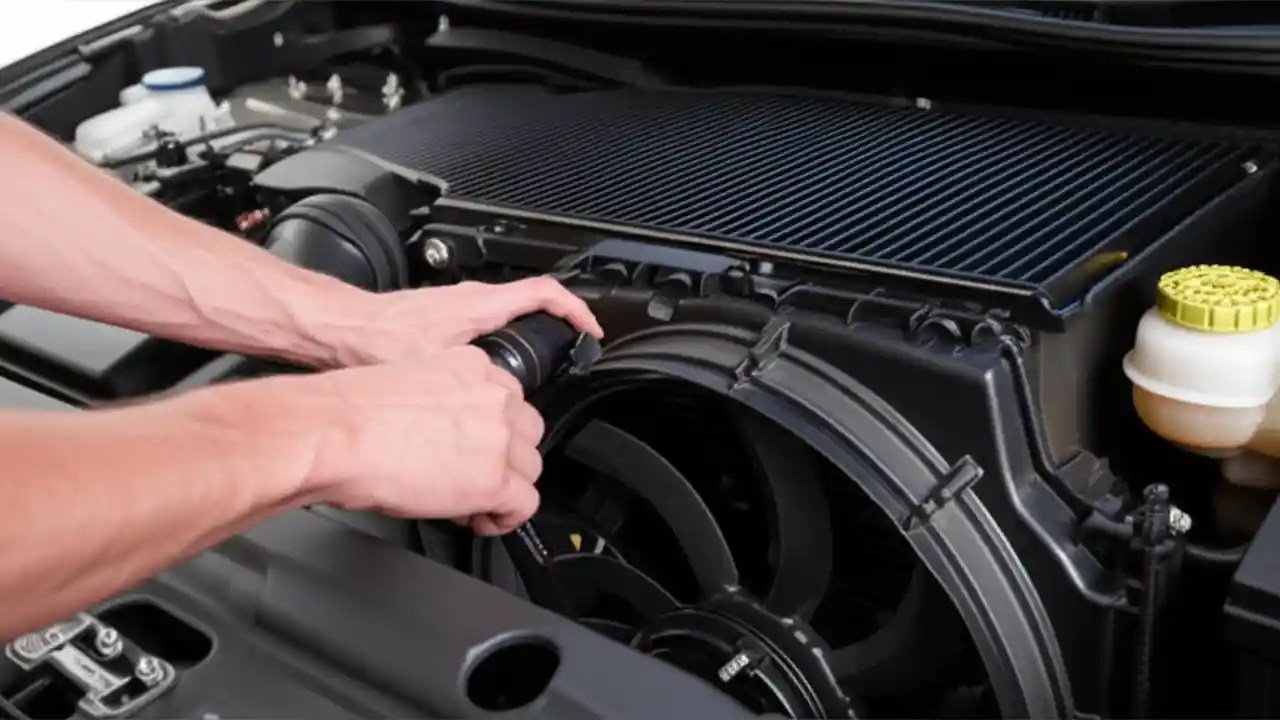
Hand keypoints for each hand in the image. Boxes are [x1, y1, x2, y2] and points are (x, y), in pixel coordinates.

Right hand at [268, 346, 545, 534]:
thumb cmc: (348, 413)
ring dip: (506, 488)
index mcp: (472, 365)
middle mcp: (494, 396)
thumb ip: (442, 401)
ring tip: (469, 502)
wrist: (332, 434)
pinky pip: (523, 505)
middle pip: (527, 433)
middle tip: (471, 477)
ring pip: (530, 469)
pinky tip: (479, 521)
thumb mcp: (407, 383)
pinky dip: (505, 519)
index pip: (508, 400)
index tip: (473, 447)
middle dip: (505, 458)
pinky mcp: (493, 479)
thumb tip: (444, 432)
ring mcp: (498, 438)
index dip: (493, 431)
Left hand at [336, 276, 603, 365]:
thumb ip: (468, 391)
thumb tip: (497, 421)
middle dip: (554, 332)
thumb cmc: (369, 341)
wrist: (332, 331)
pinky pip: (483, 332)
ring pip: (505, 323)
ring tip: (532, 371)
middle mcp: (469, 302)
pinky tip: (485, 382)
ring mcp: (454, 310)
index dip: (575, 311)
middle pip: (530, 309)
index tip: (590, 331)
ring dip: (523, 343)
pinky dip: (495, 351)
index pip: (544, 294)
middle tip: (567, 356)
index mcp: (478, 307)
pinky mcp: (438, 325)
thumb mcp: (433, 367)